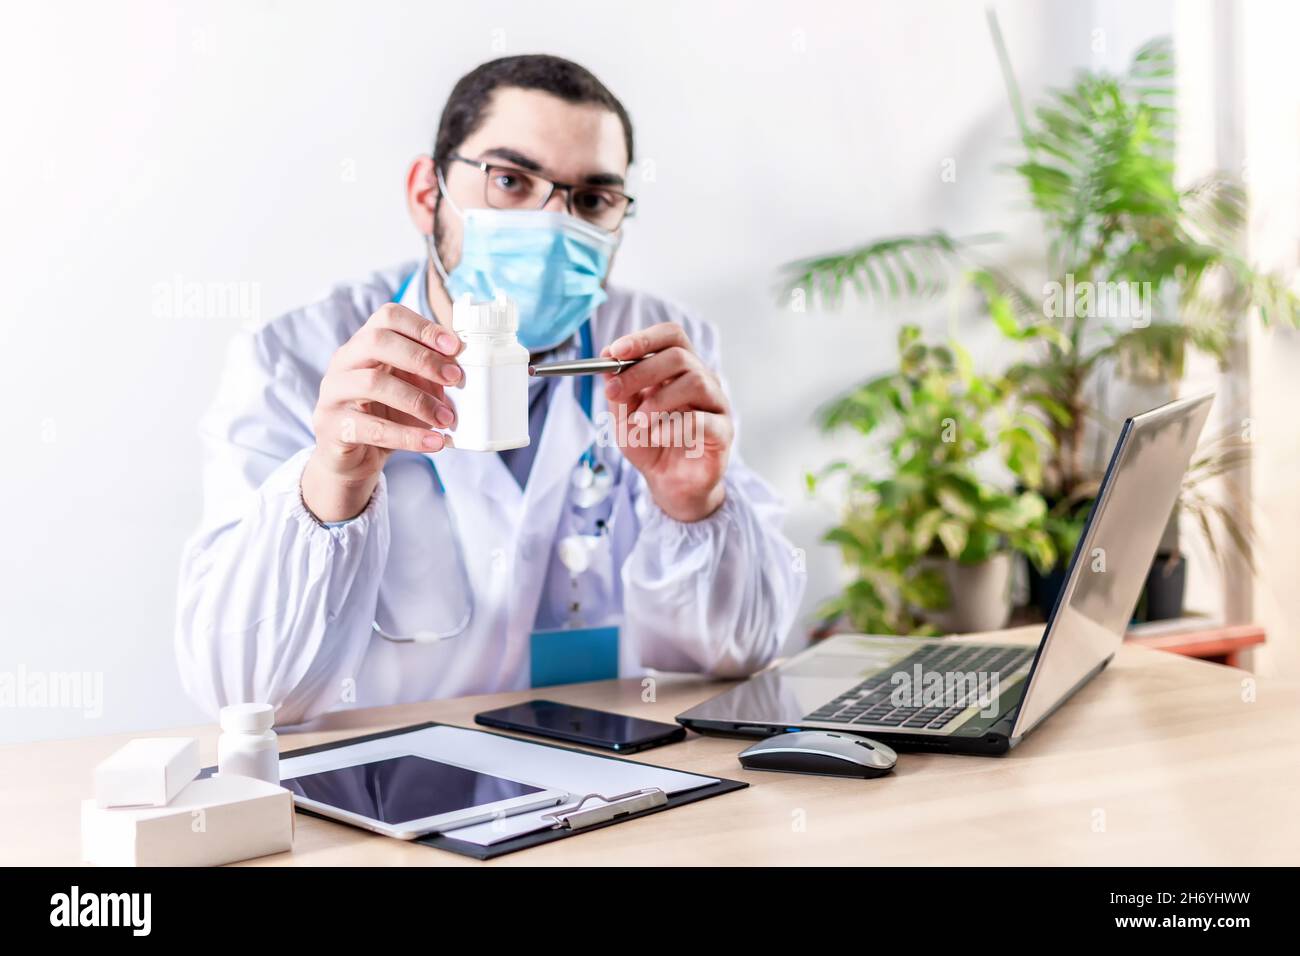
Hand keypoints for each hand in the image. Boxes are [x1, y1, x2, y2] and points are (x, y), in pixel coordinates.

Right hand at [302, 303, 461, 521]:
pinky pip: (373, 429)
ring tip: (447, 419)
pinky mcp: (334, 428)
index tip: (455, 346)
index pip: (387, 317)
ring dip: (419, 400)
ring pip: (373, 383)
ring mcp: (333, 394)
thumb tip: (460, 368)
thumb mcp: (409, 388)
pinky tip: (434, 442)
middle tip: (455, 378)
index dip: (423, 327)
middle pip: (376, 341)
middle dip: (422, 358)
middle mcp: (343, 362)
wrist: (354, 458)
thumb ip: (427, 373)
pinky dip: (409, 436)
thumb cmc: (385, 415)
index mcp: (363, 344)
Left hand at [602, 323, 731, 521]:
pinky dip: (674, 427)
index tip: (613, 352)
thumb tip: (607, 364)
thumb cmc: (650, 444)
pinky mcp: (723, 432)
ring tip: (639, 421)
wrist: (669, 483)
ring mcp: (716, 404)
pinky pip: (702, 420)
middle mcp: (702, 379)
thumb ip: (619, 391)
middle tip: (615, 390)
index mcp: (679, 369)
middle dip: (642, 370)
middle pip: (680, 355)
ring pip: (695, 381)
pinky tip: (657, 437)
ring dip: (659, 400)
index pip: (670, 337)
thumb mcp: (623, 417)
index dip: (643, 339)